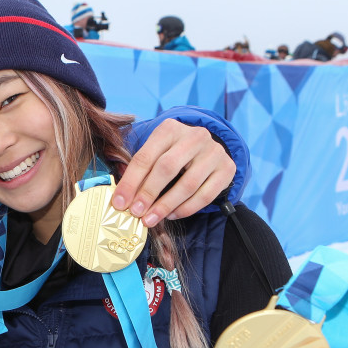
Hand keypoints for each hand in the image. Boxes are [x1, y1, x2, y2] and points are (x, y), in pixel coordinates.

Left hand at [113, 119, 235, 225]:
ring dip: (166, 205)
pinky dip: (187, 208)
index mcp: (170, 129)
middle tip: (136, 213)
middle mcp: (194, 136)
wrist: (207, 148)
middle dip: (148, 193)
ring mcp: (214, 151)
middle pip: (167, 168)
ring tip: (151, 219)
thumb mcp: (156, 152)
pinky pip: (206, 195)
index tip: (120, 203)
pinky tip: (172, 215)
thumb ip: (140, 170)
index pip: (145, 157)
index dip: (131, 182)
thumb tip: (121, 198)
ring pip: (188, 184)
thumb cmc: (172, 153)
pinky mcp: (227, 168)